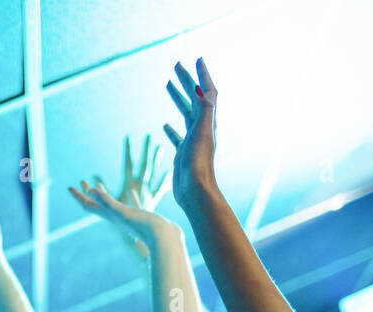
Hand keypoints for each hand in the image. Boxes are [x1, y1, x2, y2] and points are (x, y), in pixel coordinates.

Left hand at [68, 134, 172, 260]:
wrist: (165, 239)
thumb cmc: (144, 226)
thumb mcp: (122, 211)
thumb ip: (106, 201)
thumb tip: (89, 190)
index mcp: (110, 216)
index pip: (89, 205)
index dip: (78, 196)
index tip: (69, 187)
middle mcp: (117, 217)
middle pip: (97, 205)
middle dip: (88, 194)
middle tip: (82, 183)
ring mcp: (129, 218)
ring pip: (112, 205)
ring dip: (104, 195)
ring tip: (100, 187)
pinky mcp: (141, 217)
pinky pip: (130, 205)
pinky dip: (127, 196)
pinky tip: (132, 192)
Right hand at [162, 58, 218, 208]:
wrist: (195, 191)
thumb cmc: (198, 164)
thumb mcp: (202, 132)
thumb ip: (204, 109)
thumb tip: (201, 87)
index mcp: (207, 121)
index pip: (207, 92)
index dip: (203, 75)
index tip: (196, 59)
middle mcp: (202, 128)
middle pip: (194, 98)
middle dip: (187, 81)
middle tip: (176, 65)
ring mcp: (193, 140)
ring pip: (185, 113)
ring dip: (178, 98)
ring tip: (168, 85)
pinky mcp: (184, 153)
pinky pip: (178, 135)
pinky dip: (171, 128)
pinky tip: (164, 125)